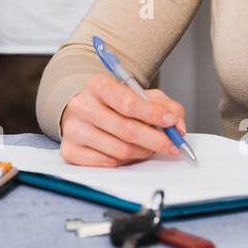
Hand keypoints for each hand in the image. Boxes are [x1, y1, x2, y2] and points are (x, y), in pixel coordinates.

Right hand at [59, 73, 187, 166]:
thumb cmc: (114, 103)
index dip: (152, 114)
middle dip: (155, 140)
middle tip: (172, 145)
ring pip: (118, 150)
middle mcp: (82, 106)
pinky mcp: (70, 150)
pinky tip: (130, 153)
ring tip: (150, 148)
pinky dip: (125, 161)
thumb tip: (177, 126)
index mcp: (97, 85)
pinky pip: (107, 163)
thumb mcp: (140, 94)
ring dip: (142, 152)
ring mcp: (73, 129)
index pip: (127, 102)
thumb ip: (164, 105)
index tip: (170, 122)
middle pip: (125, 129)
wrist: (84, 109)